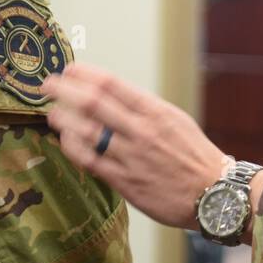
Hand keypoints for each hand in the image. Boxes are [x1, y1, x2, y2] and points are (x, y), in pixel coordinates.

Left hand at [43, 63, 228, 229]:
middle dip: (65, 91)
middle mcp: (141, 131)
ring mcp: (132, 157)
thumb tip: (111, 99)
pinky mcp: (126, 182)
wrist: (214, 193)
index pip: (112, 84)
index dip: (85, 73)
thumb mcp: (174, 120)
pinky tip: (66, 141)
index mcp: (155, 111)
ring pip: (87, 132)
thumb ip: (143, 110)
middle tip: (48, 85)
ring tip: (52, 113)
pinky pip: (91, 161)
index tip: (69, 69)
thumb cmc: (193, 155)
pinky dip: (74, 148)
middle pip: (93, 103)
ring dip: (64, 120)